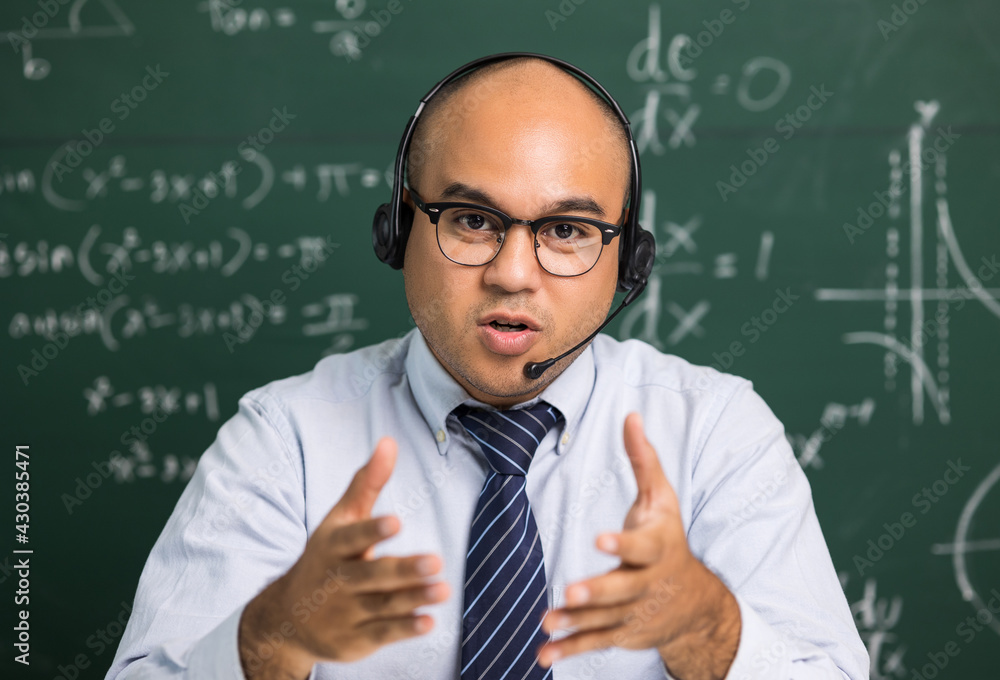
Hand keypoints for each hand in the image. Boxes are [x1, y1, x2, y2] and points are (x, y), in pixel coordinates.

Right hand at [238, 437, 449, 678]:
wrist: (288, 617)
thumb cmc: (325, 557)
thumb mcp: (340, 520)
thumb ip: (366, 484)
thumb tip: (389, 441)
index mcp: (333, 546)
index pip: (353, 537)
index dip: (373, 530)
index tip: (396, 521)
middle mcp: (337, 580)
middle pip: (372, 575)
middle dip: (403, 569)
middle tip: (436, 560)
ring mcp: (345, 613)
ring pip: (382, 605)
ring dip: (414, 598)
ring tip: (444, 589)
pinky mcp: (356, 640)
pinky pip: (382, 633)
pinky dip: (404, 628)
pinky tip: (428, 621)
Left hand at [538, 413, 739, 679]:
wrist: (695, 601)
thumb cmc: (669, 537)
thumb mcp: (662, 498)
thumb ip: (643, 459)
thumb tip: (630, 415)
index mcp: (657, 548)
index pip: (641, 546)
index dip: (623, 543)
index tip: (601, 539)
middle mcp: (648, 583)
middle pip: (622, 589)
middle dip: (597, 591)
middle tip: (571, 590)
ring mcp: (635, 612)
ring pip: (605, 619)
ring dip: (576, 622)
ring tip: (548, 623)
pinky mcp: (622, 632)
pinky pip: (595, 643)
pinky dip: (570, 650)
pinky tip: (544, 654)